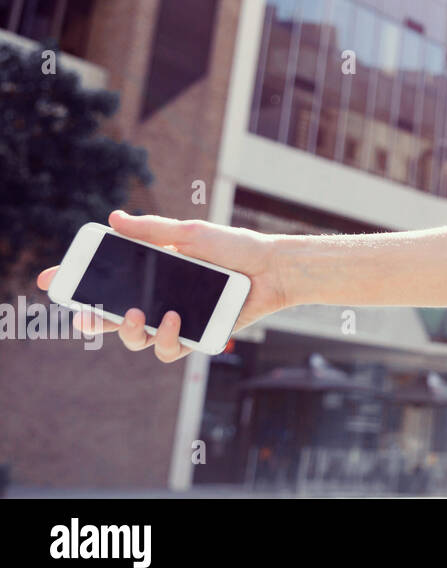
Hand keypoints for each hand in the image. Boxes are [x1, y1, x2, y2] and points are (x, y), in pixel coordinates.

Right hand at [35, 210, 291, 362]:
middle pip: (115, 316)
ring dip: (130, 331)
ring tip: (138, 314)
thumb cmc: (236, 247)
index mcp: (155, 272)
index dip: (77, 282)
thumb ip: (154, 231)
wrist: (274, 268)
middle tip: (86, 315)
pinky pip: (171, 348)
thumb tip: (114, 219)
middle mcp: (162, 297)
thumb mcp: (192, 233)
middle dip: (93, 318)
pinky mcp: (198, 335)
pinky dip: (168, 337)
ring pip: (138, 338)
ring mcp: (178, 319)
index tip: (51, 279)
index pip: (108, 280)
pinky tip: (175, 320)